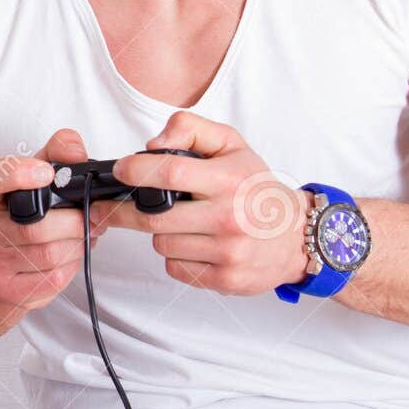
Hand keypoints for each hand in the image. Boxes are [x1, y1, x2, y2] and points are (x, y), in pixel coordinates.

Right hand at [0, 128, 99, 310]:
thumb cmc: (15, 215)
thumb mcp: (30, 178)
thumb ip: (55, 153)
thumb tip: (75, 150)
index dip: (18, 174)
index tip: (46, 173)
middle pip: (36, 228)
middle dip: (75, 223)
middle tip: (95, 217)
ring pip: (50, 255)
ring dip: (79, 245)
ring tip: (86, 236)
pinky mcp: (6, 290)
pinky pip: (52, 279)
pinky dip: (72, 266)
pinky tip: (72, 255)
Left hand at [88, 111, 310, 295]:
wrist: (296, 235)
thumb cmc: (257, 188)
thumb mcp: (231, 144)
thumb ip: (191, 129)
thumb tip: (152, 144)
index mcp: (230, 180)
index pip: (170, 174)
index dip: (136, 171)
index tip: (121, 170)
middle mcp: (230, 217)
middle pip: (154, 218)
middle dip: (125, 211)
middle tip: (112, 206)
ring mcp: (228, 252)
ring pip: (162, 244)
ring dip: (160, 233)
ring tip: (180, 222)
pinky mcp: (225, 279)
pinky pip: (175, 267)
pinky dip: (175, 256)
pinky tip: (193, 244)